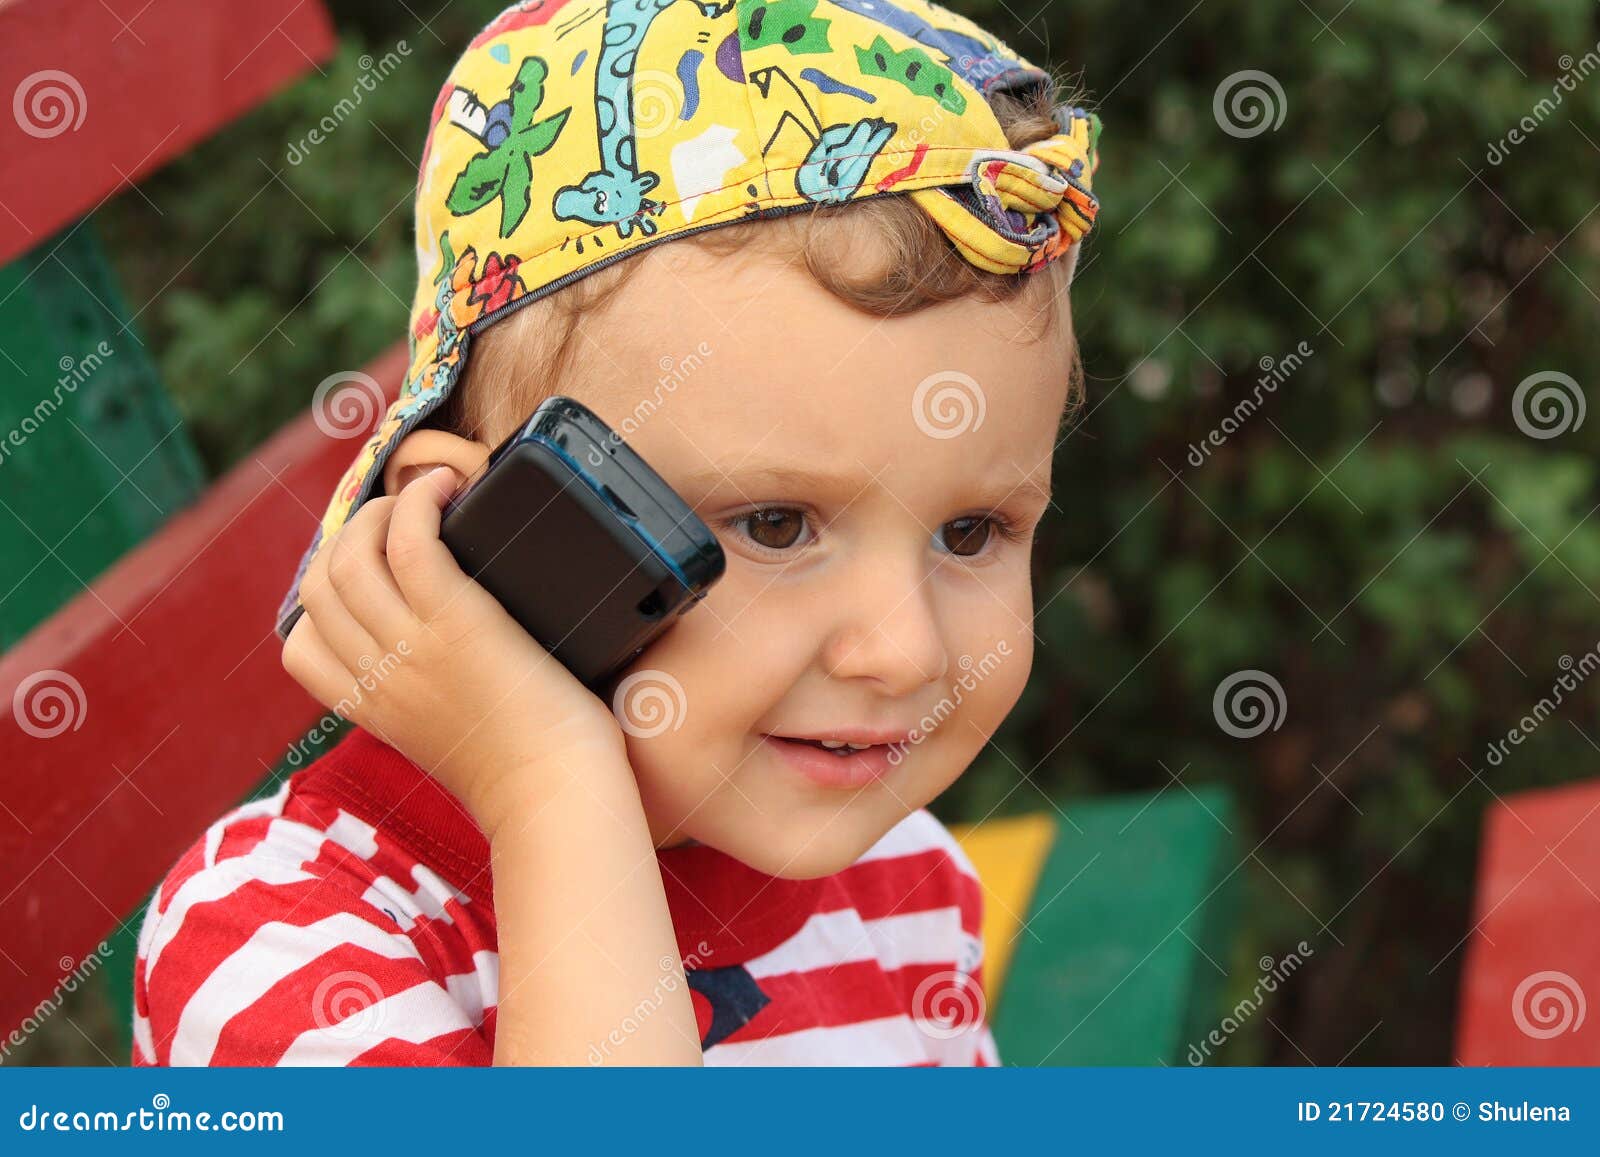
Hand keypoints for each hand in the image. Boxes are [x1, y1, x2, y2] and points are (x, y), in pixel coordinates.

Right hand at [283, 467, 628, 835]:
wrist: (559, 797)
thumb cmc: (532, 772)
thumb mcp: (453, 740)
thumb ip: (430, 701)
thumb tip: (446, 659)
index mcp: (371, 711)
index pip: (301, 646)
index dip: (325, 599)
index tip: (367, 575)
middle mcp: (377, 678)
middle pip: (319, 586)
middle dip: (350, 535)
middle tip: (402, 518)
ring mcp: (410, 649)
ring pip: (351, 555)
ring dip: (383, 507)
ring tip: (428, 495)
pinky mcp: (457, 624)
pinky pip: (410, 540)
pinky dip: (422, 501)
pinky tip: (452, 487)